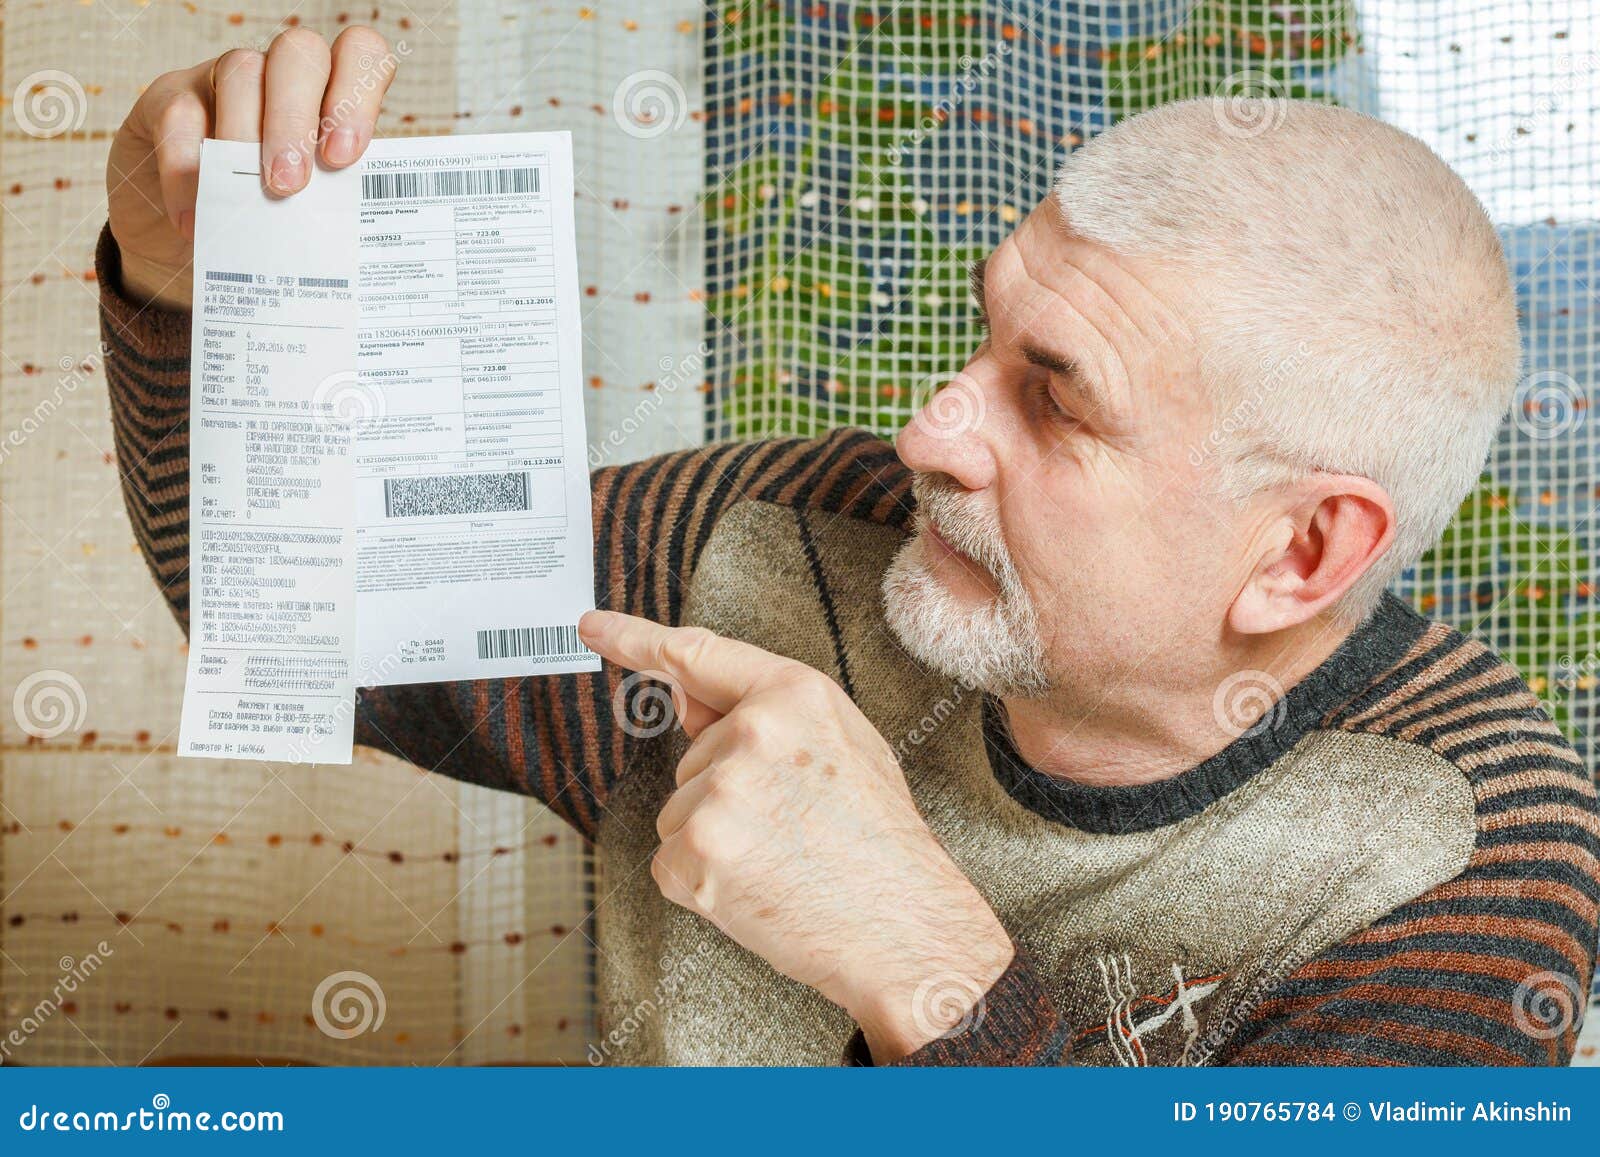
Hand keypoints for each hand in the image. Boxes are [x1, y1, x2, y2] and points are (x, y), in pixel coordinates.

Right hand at [106, 26, 395, 310]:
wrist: (186, 248)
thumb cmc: (266, 227)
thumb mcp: (308, 219)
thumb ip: (331, 213)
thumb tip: (360, 250)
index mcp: (329, 95)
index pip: (359, 54)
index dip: (356, 95)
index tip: (343, 156)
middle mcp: (280, 76)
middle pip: (298, 55)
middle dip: (296, 118)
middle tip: (290, 184)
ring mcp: (223, 80)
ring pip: (240, 72)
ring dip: (246, 137)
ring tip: (248, 202)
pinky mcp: (168, 99)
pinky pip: (178, 116)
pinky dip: (187, 170)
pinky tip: (195, 220)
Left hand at [579, 609, 1013, 1061]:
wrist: (905, 927)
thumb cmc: (879, 839)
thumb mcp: (842, 745)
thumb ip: (761, 711)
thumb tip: (681, 691)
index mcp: (794, 694)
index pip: (696, 654)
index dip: (634, 637)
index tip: (592, 627)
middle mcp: (751, 732)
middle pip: (691, 760)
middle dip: (727, 795)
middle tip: (794, 829)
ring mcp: (719, 794)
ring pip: (679, 812)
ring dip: (715, 841)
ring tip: (784, 861)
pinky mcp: (696, 854)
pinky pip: (671, 861)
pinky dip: (702, 883)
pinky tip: (757, 891)